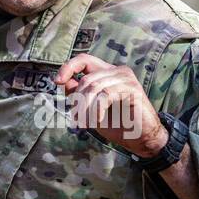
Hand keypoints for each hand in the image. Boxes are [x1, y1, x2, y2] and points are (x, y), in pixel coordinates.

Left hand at [54, 53, 168, 157]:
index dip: (68, 67)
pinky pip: (106, 95)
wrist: (142, 139)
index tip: (57, 81)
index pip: (83, 60)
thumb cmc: (118, 124)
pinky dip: (97, 109)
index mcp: (107, 73)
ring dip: (86, 108)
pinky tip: (97, 120)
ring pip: (94, 86)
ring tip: (85, 123)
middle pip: (86, 78)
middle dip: (77, 100)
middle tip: (77, 119)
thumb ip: (79, 94)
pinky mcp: (132, 89)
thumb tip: (63, 82)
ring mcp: (126, 78)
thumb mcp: (92, 109)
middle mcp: (117, 71)